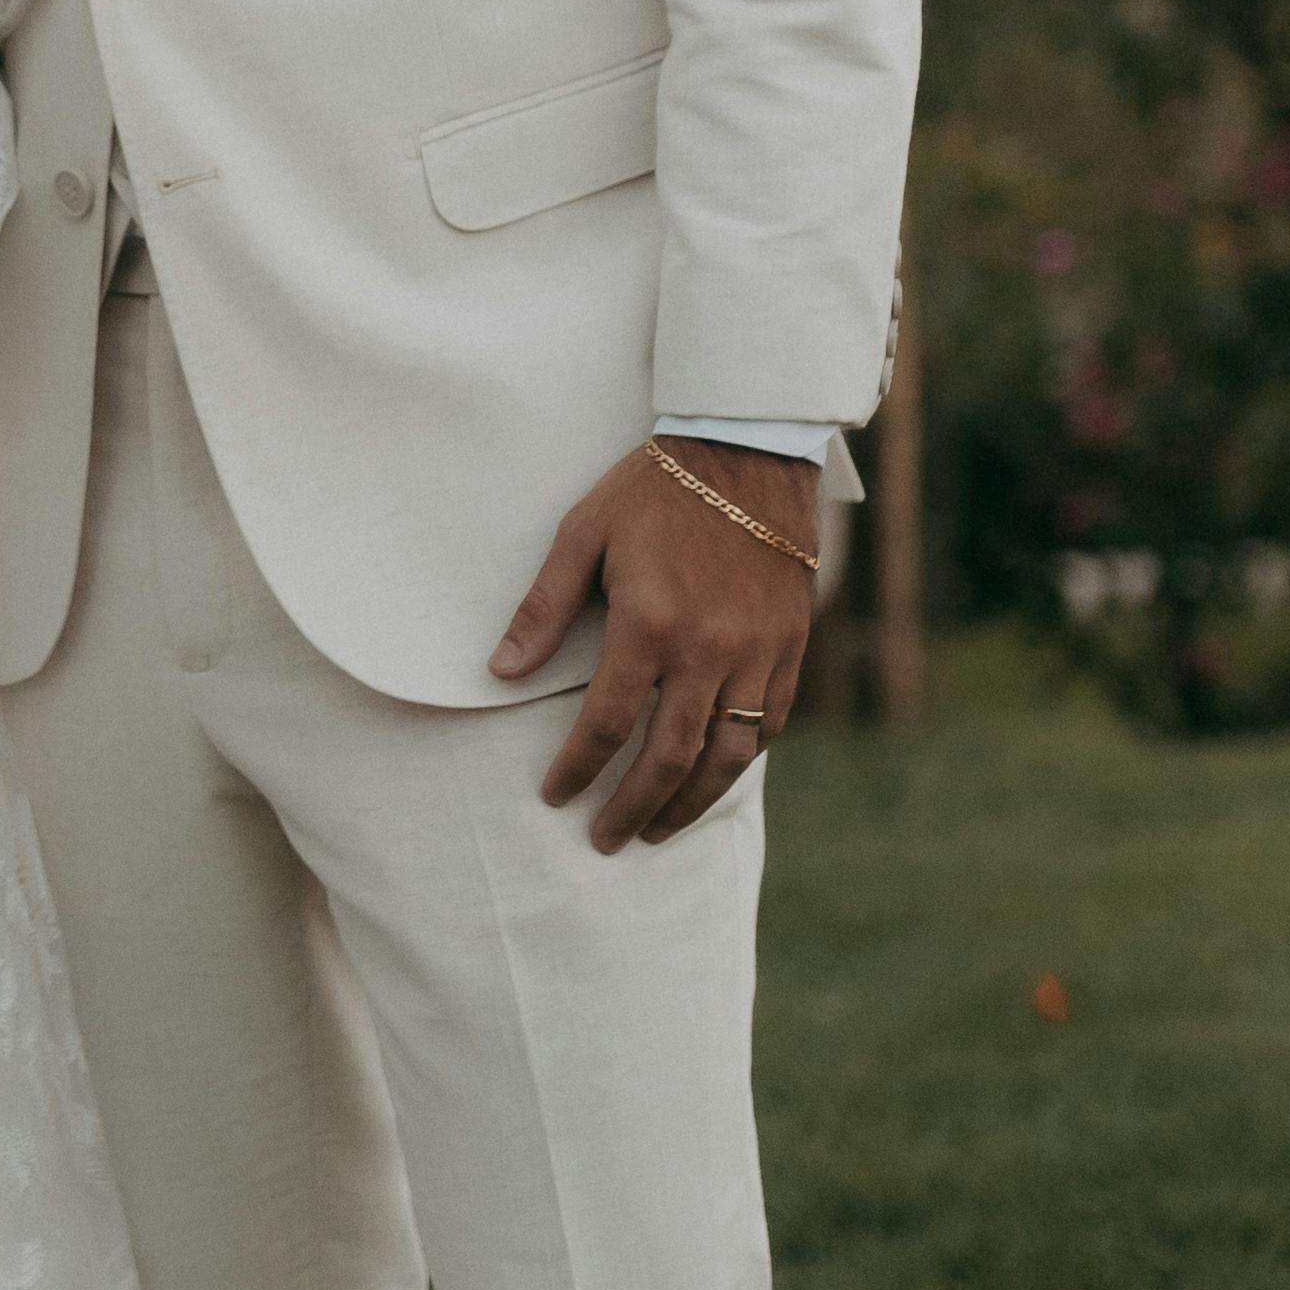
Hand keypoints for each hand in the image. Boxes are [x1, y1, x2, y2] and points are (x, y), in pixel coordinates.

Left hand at [496, 438, 817, 850]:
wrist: (746, 448)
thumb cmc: (653, 488)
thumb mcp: (583, 534)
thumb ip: (543, 608)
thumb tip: (500, 672)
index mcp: (648, 622)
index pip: (606, 722)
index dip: (577, 768)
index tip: (556, 796)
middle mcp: (707, 647)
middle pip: (669, 756)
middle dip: (632, 808)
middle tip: (605, 841)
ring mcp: (756, 650)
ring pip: (728, 755)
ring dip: (691, 803)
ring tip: (658, 830)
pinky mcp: (790, 644)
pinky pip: (769, 722)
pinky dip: (740, 759)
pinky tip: (714, 776)